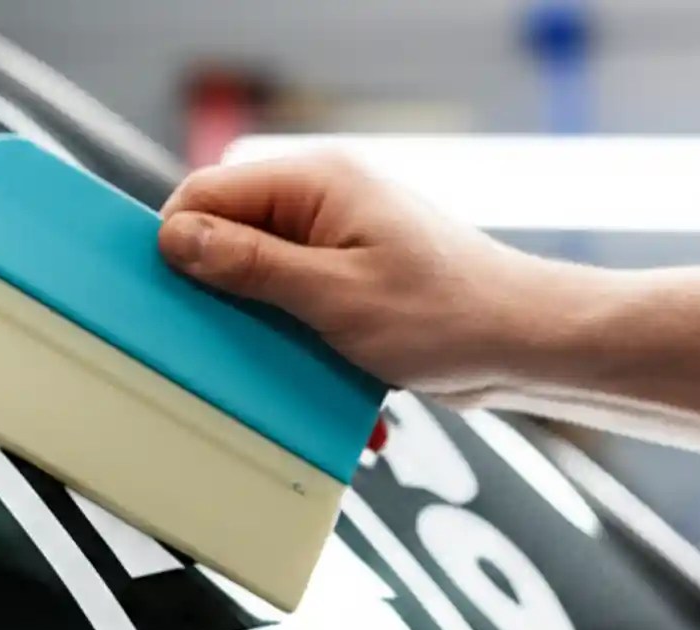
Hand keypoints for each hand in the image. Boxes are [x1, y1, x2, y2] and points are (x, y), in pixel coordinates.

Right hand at [157, 154, 572, 402]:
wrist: (524, 344)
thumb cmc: (447, 315)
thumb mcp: (334, 295)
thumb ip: (250, 264)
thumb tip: (174, 238)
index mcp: (316, 183)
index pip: (208, 192)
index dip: (179, 242)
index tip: (175, 298)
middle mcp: (321, 202)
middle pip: (228, 235)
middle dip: (223, 294)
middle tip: (230, 341)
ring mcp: (335, 240)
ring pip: (257, 277)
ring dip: (265, 329)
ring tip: (292, 365)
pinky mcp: (348, 278)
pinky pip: (294, 302)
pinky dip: (300, 342)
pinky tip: (329, 376)